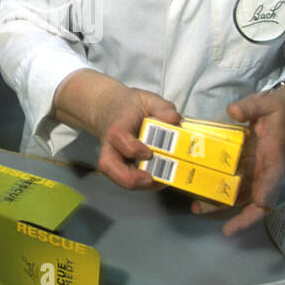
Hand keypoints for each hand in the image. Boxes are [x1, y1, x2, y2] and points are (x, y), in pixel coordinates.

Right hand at [53, 70, 180, 189]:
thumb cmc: (130, 107)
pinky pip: (128, 181)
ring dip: (142, 185)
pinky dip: (146, 184)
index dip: (134, 148)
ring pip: (119, 179)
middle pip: (110, 167)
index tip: (149, 152)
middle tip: (155, 178)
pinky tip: (162, 179)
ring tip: (164, 181)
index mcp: (116, 127)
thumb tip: (174, 120)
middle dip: (133, 178)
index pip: (120, 140)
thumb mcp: (148, 100)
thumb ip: (163, 108)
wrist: (111, 110)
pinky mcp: (119, 169)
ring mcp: (112, 159)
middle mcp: (110, 146)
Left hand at [193, 83, 284, 236]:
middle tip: (225, 228)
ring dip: (224, 207)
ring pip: (242, 196)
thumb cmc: (280, 108)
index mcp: (274, 155)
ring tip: (199, 209)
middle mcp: (266, 169)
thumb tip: (233, 112)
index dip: (268, 191)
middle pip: (258, 199)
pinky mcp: (248, 168)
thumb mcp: (267, 102)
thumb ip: (250, 107)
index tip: (261, 203)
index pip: (273, 177)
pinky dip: (219, 193)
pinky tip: (200, 195)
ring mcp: (256, 171)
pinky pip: (234, 185)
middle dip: (242, 216)